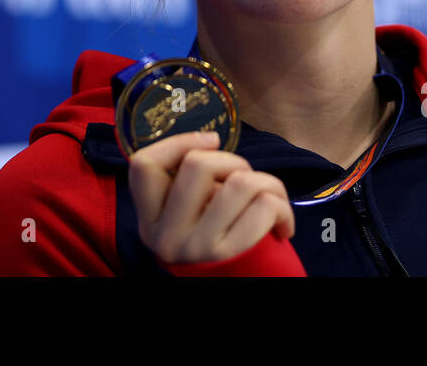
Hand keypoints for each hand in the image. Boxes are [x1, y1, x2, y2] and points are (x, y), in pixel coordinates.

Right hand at [128, 131, 295, 264]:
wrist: (235, 285)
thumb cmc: (214, 238)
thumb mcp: (184, 215)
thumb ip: (185, 183)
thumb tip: (209, 141)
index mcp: (148, 219)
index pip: (144, 165)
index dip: (179, 142)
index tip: (211, 141)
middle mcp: (165, 235)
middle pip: (198, 165)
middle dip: (233, 161)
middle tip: (243, 179)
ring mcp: (196, 247)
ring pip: (239, 182)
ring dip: (265, 182)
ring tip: (269, 198)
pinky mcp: (229, 255)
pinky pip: (264, 206)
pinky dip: (281, 206)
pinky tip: (282, 223)